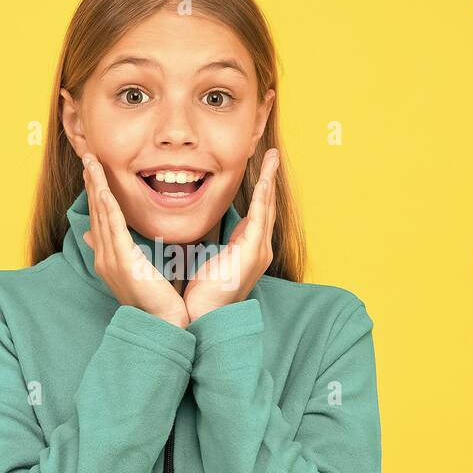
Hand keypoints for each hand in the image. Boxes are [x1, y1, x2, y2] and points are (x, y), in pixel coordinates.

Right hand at [81, 154, 190, 328]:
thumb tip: (94, 234)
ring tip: (91, 162)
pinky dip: (106, 207)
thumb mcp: (133, 270)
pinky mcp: (122, 261)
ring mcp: (110, 259)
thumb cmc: (156, 300)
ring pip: (101, 214)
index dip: (94, 191)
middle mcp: (103, 256)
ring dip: (95, 186)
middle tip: (87, 155)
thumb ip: (119, 249)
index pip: (99, 217)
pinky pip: (113, 228)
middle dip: (91, 182)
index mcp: (108, 257)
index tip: (93, 169)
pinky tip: (102, 190)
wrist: (163, 325)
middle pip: (95, 211)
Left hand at [183, 148, 279, 322]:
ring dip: (270, 180)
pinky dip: (263, 195)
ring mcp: (259, 250)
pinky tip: (265, 178)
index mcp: (247, 249)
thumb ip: (208, 242)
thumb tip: (200, 228)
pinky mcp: (253, 252)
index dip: (259, 189)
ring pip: (267, 206)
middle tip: (272, 154)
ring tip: (272, 157)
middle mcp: (259, 249)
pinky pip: (261, 216)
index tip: (259, 167)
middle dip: (269, 178)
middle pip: (267, 205)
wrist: (201, 318)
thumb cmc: (200, 294)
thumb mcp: (205, 260)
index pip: (257, 212)